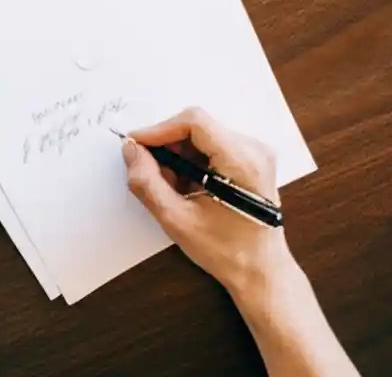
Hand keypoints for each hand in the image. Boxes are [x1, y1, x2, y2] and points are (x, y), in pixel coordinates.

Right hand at [122, 107, 296, 294]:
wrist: (261, 269)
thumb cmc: (227, 250)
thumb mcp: (177, 220)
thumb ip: (147, 182)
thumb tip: (131, 150)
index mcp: (242, 162)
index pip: (194, 122)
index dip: (158, 129)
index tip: (136, 145)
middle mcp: (254, 149)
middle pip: (197, 126)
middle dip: (167, 145)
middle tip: (151, 172)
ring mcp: (255, 152)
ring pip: (201, 134)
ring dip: (178, 154)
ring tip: (171, 186)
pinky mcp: (251, 158)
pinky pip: (211, 144)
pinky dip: (191, 160)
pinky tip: (187, 185)